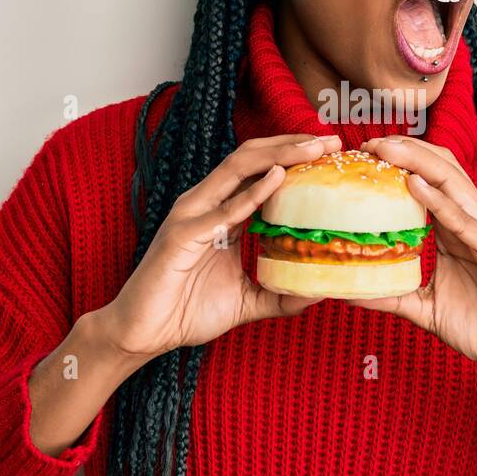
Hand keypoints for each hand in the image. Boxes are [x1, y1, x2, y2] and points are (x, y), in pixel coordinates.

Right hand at [100, 133, 343, 363]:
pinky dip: (252, 192)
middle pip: (253, 158)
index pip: (261, 171)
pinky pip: (223, 209)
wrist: (144, 335)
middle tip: (331, 141)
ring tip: (311, 148)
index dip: (294, 157)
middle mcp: (207, 204)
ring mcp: (192, 215)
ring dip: (278, 155)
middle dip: (292, 144)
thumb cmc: (187, 312)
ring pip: (238, 168)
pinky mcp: (182, 234)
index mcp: (221, 213)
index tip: (332, 152)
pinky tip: (278, 179)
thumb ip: (280, 295)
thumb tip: (320, 292)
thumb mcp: (248, 301)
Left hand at [358, 136, 476, 395]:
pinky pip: (465, 222)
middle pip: (441, 170)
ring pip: (453, 183)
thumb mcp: (425, 307)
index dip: (400, 162)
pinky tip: (414, 185)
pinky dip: (439, 201)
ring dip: (418, 162)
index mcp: (459, 229)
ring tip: (386, 149)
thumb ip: (391, 295)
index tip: (362, 154)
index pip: (429, 181)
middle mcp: (475, 222)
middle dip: (406, 150)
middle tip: (369, 142)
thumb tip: (346, 291)